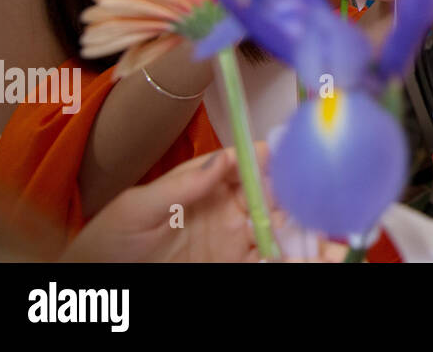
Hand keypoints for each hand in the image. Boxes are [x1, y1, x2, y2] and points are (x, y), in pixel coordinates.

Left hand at [62, 147, 343, 261]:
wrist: (96, 283)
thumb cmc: (107, 243)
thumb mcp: (135, 208)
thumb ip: (180, 182)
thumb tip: (223, 157)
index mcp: (207, 185)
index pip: (252, 163)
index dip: (278, 155)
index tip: (301, 149)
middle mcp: (228, 210)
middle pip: (277, 196)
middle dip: (305, 191)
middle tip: (329, 192)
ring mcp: (234, 242)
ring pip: (283, 230)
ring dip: (311, 228)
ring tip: (337, 232)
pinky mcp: (235, 267)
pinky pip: (273, 262)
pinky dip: (297, 259)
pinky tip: (319, 256)